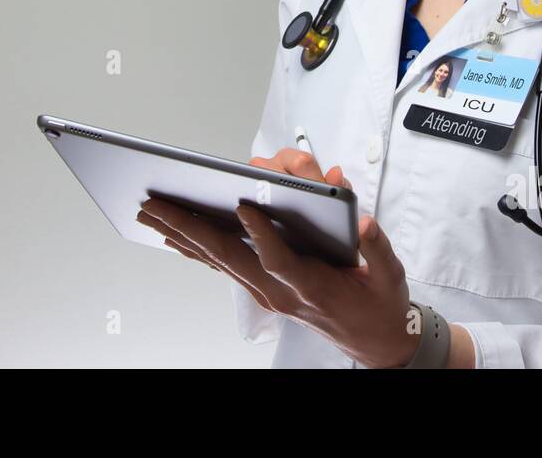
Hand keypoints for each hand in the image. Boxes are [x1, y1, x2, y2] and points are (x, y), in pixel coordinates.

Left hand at [136, 150, 421, 368]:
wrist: (374, 338)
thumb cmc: (378, 303)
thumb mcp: (390, 275)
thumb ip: (376, 246)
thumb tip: (363, 221)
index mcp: (312, 286)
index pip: (279, 261)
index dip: (261, 234)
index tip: (244, 205)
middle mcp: (280, 293)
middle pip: (228, 257)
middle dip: (189, 227)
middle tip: (156, 204)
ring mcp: (267, 294)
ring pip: (218, 259)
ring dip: (182, 234)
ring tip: (151, 212)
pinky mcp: (262, 290)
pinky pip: (223, 265)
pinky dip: (196, 247)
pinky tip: (176, 235)